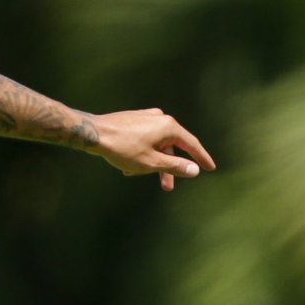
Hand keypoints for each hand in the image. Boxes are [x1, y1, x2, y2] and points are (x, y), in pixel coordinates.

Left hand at [87, 108, 216, 190]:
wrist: (93, 133)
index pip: (192, 144)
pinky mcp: (135, 119)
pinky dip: (143, 153)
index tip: (210, 168)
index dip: (201, 158)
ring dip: (151, 162)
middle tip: (167, 187)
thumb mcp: (152, 163)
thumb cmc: (122, 148)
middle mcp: (160, 118)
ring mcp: (147, 117)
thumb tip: (195, 170)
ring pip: (157, 144)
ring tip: (137, 175)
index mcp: (169, 127)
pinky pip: (146, 139)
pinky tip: (129, 166)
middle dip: (168, 168)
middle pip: (172, 146)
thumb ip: (176, 166)